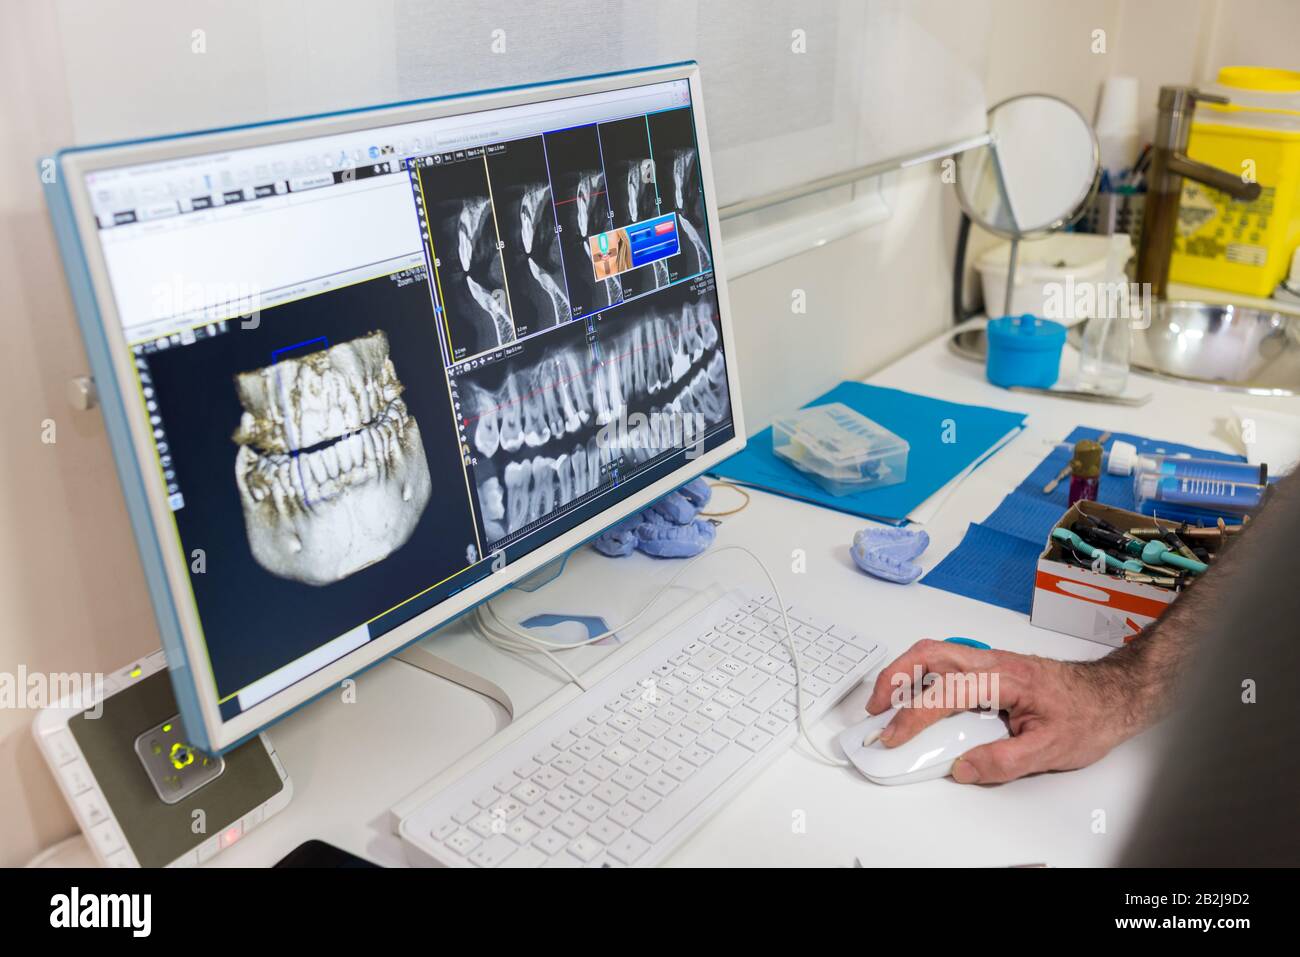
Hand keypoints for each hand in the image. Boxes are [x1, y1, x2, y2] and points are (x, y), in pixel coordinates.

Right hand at [865, 639, 1147, 784]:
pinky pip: (947, 662)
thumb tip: (963, 767)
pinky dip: (922, 675)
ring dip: (904, 673)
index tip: (894, 736)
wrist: (1113, 694)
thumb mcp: (1050, 750)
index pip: (945, 692)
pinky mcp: (991, 667)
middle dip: (893, 678)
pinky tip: (920, 696)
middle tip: (875, 708)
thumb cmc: (1087, 714)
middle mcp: (992, 661)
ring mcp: (990, 660)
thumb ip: (1004, 761)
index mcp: (1004, 678)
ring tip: (889, 703)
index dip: (913, 716)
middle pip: (928, 653)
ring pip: (934, 652)